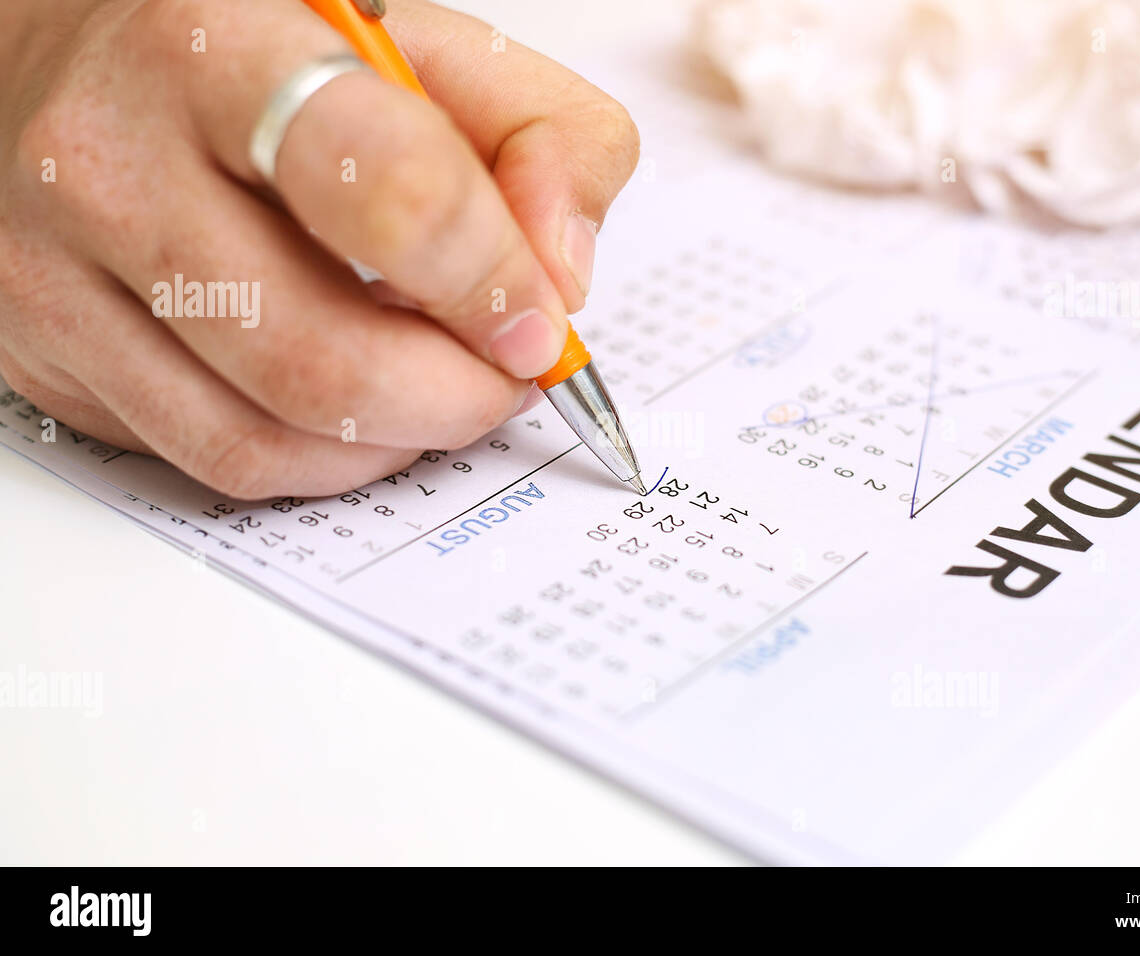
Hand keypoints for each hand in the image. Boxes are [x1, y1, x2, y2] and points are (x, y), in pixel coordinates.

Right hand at [0, 0, 637, 497]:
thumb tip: (560, 280)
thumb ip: (543, 137)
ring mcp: (60, 277)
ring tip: (434, 388)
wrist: (75, 71)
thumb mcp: (426, 51)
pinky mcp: (47, 362)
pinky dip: (319, 461)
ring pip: (264, 441)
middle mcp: (112, 166)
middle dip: (455, 398)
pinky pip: (213, 463)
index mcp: (220, 50)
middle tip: (502, 376)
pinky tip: (350, 408)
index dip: (487, 280)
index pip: (388, 190)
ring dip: (393, 444)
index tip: (534, 319)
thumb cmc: (262, 62)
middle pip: (324, 361)